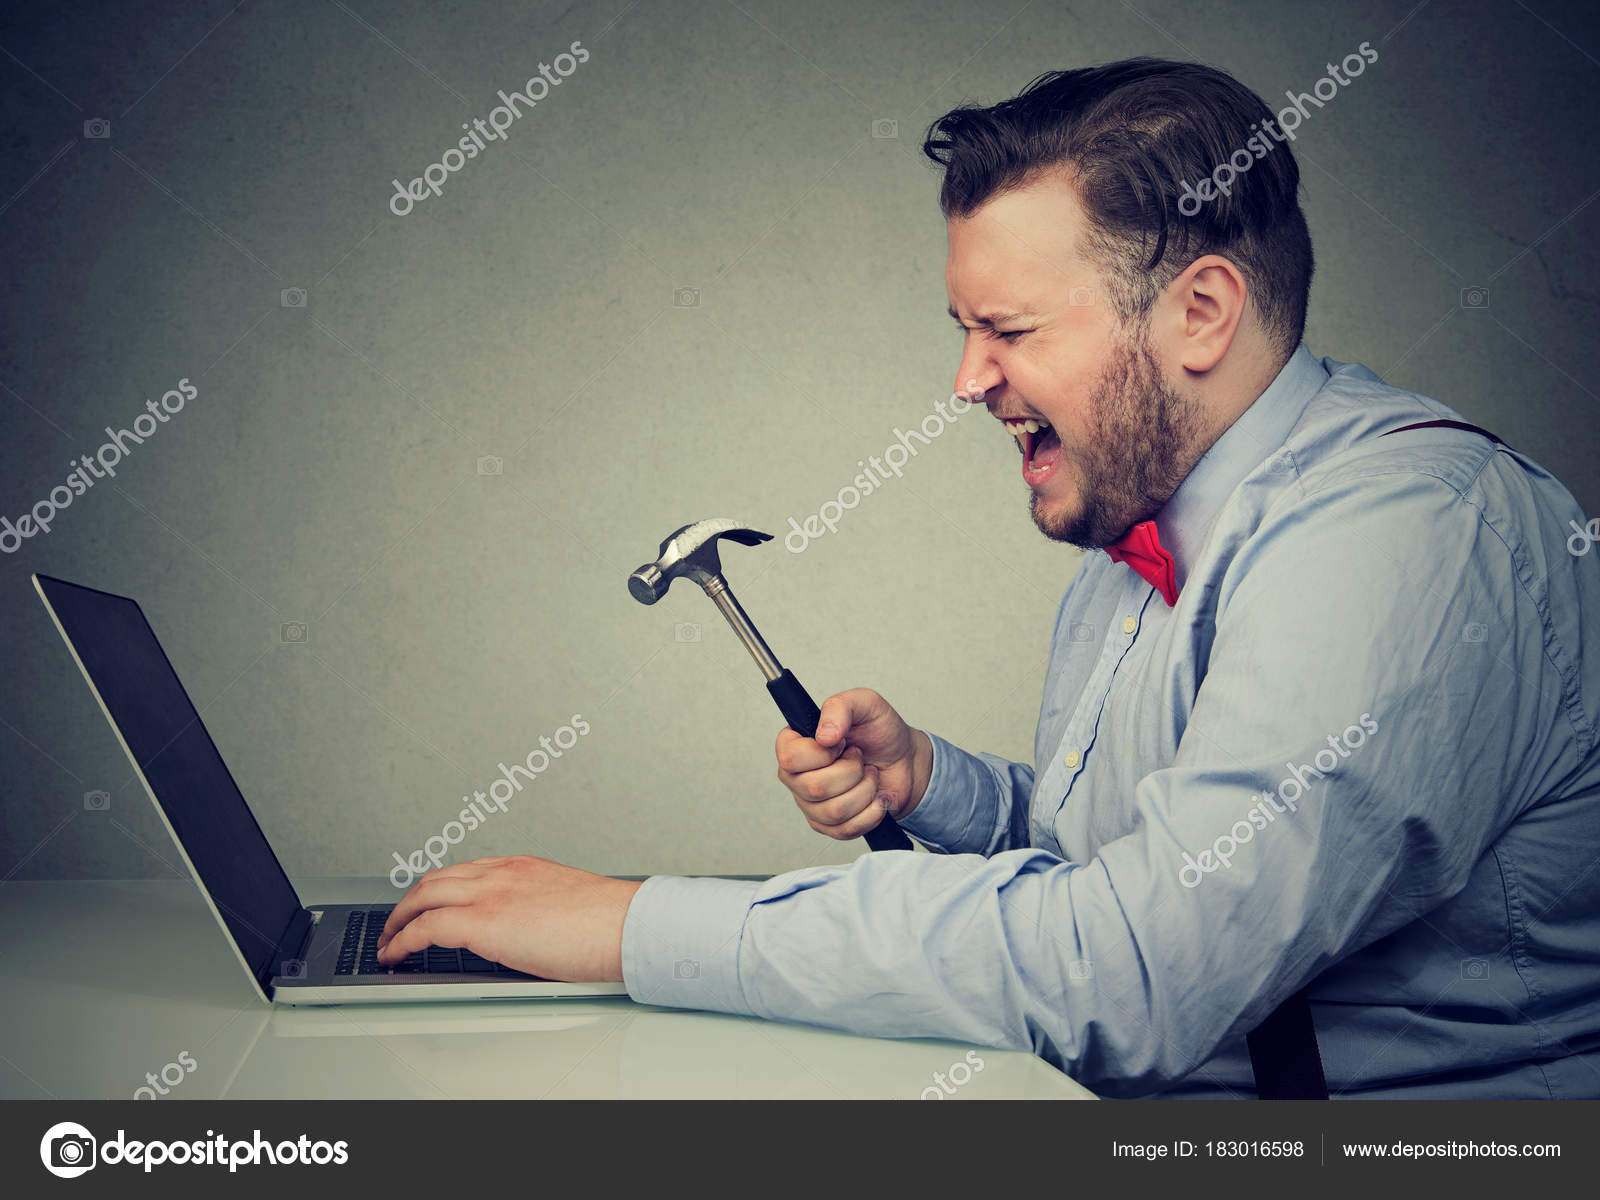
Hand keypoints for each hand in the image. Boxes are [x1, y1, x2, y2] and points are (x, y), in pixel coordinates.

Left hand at [375, 855, 642, 981]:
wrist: (626, 925)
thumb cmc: (610, 924)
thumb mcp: (566, 905)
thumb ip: (539, 911)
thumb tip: (530, 937)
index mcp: (523, 867)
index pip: (465, 872)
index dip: (438, 890)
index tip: (428, 905)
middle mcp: (501, 873)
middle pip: (434, 880)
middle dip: (408, 903)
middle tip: (396, 924)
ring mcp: (489, 893)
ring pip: (422, 896)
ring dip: (398, 920)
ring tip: (388, 941)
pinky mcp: (482, 922)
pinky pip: (426, 928)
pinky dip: (404, 940)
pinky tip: (396, 954)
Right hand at [774, 687, 931, 839]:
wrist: (905, 760)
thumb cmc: (881, 731)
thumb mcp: (865, 704)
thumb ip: (840, 708)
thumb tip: (823, 736)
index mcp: (797, 744)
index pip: (789, 757)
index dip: (821, 753)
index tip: (842, 743)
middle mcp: (797, 776)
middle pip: (815, 787)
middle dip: (852, 771)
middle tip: (860, 759)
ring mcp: (811, 804)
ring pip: (834, 810)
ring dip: (864, 790)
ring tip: (869, 775)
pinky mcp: (830, 826)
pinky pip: (847, 829)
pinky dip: (871, 811)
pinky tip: (874, 797)